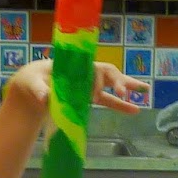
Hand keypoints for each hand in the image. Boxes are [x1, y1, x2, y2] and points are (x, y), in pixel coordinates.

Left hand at [5, 58, 144, 115]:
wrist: (29, 87)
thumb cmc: (30, 81)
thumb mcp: (32, 84)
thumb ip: (40, 90)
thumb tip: (46, 98)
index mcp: (75, 67)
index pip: (94, 70)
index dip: (104, 78)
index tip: (105, 92)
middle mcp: (85, 73)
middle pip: (108, 74)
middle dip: (120, 82)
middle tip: (125, 93)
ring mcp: (88, 85)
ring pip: (113, 85)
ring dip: (129, 87)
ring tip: (147, 90)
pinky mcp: (88, 97)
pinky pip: (108, 100)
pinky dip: (121, 105)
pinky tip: (135, 110)